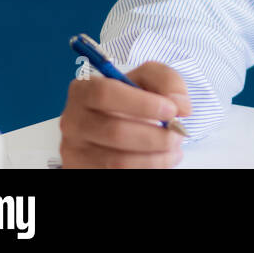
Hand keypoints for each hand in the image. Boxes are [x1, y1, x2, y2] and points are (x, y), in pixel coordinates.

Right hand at [59, 61, 192, 167]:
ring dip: (155, 158)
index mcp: (84, 90)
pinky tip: (162, 160)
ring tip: (174, 149)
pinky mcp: (82, 170)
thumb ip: (167, 81)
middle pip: (115, 131)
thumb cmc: (134, 96)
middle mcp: (73, 121)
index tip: (171, 110)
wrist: (121, 121)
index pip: (105, 94)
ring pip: (118, 161)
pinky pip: (118, 175)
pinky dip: (148, 169)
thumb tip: (180, 106)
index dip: (142, 104)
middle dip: (156, 136)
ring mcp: (75, 151)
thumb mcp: (150, 77)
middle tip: (178, 134)